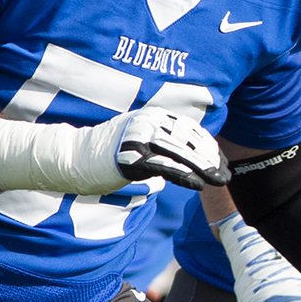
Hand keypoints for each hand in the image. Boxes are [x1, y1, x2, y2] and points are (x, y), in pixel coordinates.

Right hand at [0, 106, 229, 194]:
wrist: (74, 156)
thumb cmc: (108, 151)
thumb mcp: (139, 140)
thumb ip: (162, 142)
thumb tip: (188, 154)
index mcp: (153, 116)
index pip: (190, 130)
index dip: (209, 147)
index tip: (223, 163)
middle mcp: (148, 123)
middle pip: (189, 141)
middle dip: (211, 159)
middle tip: (226, 176)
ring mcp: (139, 139)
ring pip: (180, 154)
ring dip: (204, 169)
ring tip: (219, 182)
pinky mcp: (130, 157)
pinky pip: (163, 167)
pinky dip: (184, 176)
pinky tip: (199, 185)